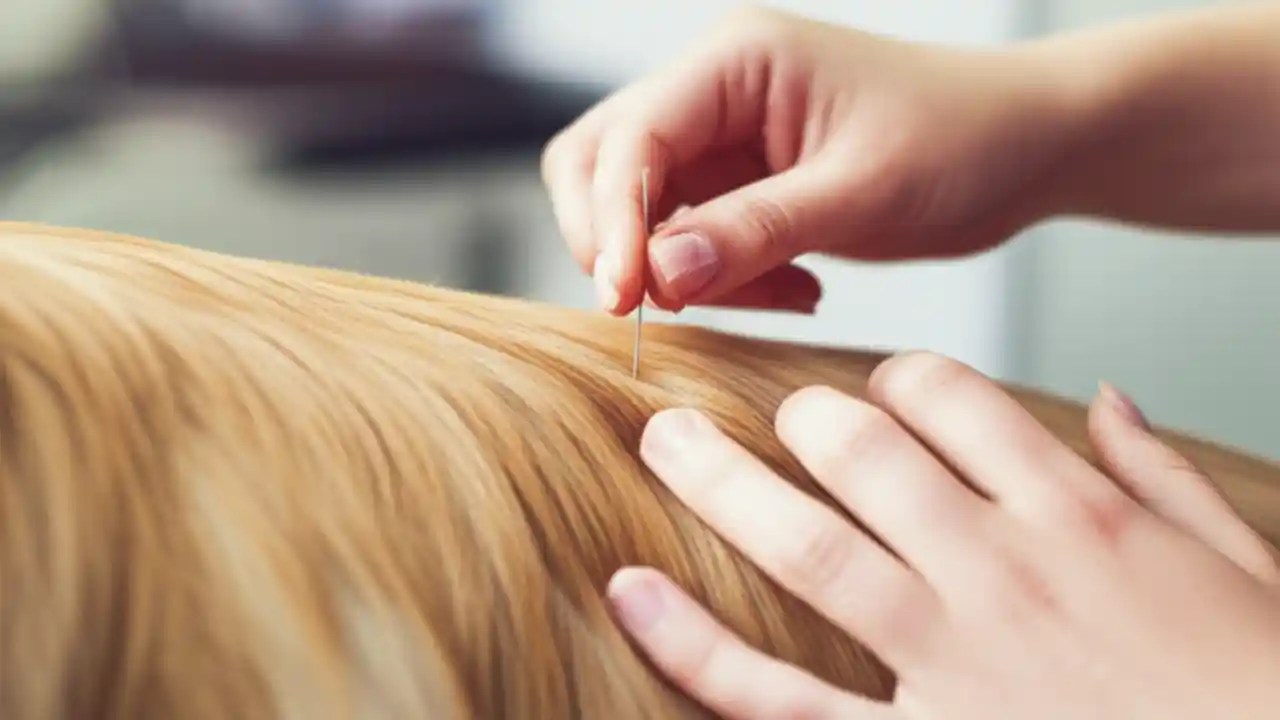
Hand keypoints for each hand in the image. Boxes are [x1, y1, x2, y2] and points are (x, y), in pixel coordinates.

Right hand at [541, 7, 1078, 314]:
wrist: (1023, 147)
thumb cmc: (961, 140)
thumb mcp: (862, 191)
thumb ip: (756, 231)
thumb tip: (658, 275)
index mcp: (735, 61)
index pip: (631, 138)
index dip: (612, 219)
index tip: (623, 298)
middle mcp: (711, 90)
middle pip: (600, 162)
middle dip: (614, 239)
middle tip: (657, 308)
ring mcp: (720, 138)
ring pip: (636, 209)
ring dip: (675, 269)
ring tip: (780, 292)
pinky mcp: (737, 185)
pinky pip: (687, 241)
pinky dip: (719, 279)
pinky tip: (797, 288)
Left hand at [608, 352, 1279, 718]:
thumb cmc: (1254, 687)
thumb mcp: (1240, 563)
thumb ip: (1165, 474)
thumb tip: (1109, 398)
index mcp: (1079, 516)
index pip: (955, 397)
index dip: (901, 377)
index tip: (880, 386)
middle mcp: (1002, 571)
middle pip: (862, 451)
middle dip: (800, 417)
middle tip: (764, 412)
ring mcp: (950, 661)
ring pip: (809, 545)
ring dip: (720, 483)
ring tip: (665, 440)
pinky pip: (783, 695)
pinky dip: (697, 648)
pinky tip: (634, 596)